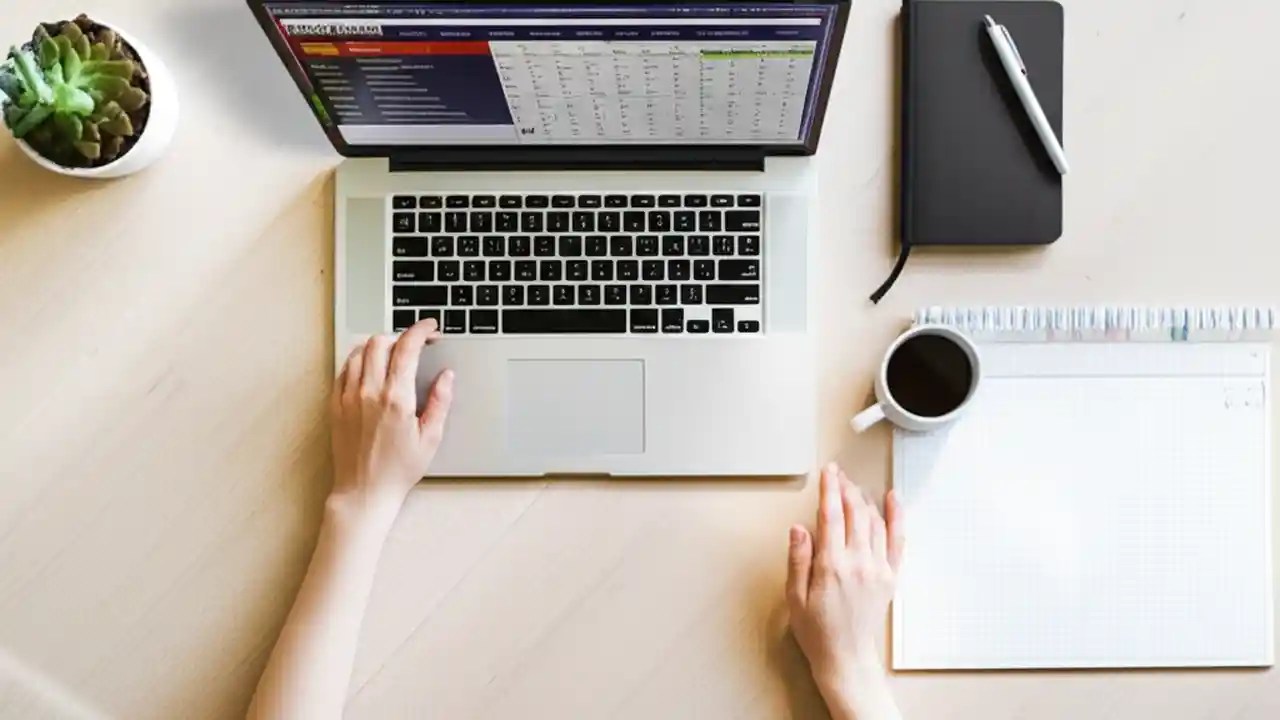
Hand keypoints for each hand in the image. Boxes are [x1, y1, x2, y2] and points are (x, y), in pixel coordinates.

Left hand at [330, 319, 453, 512]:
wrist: (364, 492)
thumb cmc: (398, 470)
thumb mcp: (430, 438)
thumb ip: (440, 402)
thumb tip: (446, 376)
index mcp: (396, 399)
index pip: (407, 348)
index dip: (420, 331)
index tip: (430, 328)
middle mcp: (369, 393)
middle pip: (380, 342)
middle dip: (400, 336)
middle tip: (414, 344)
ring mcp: (348, 397)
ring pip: (358, 351)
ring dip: (377, 346)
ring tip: (392, 354)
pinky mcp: (335, 405)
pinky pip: (343, 370)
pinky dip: (358, 361)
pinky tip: (369, 369)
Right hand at [787, 463, 904, 719]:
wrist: (846, 658)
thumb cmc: (816, 630)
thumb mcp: (794, 596)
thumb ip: (798, 559)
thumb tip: (799, 528)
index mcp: (831, 566)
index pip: (831, 516)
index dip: (830, 489)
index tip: (829, 471)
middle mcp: (858, 563)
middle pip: (855, 513)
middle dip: (846, 488)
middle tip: (839, 474)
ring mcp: (878, 569)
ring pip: (874, 522)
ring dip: (865, 499)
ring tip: (854, 486)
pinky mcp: (890, 577)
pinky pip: (897, 540)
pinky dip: (896, 517)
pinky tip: (893, 500)